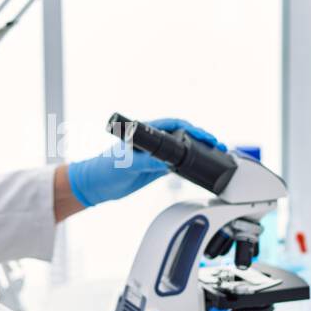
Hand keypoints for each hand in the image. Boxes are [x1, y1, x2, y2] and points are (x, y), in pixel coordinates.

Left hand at [66, 118, 224, 207]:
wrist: (94, 186)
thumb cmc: (103, 169)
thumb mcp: (125, 165)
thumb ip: (145, 163)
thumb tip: (167, 164)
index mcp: (144, 132)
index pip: (173, 124)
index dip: (191, 128)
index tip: (204, 136)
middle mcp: (151, 141)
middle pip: (182, 134)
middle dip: (201, 137)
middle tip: (216, 144)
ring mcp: (154, 154)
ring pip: (181, 148)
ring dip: (198, 150)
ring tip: (215, 154)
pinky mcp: (155, 168)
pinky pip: (177, 163)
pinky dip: (190, 164)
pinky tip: (200, 167)